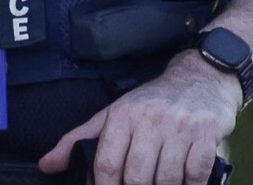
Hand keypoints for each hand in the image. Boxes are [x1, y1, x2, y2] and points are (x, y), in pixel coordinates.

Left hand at [40, 53, 238, 184]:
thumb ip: (78, 140)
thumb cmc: (150, 103)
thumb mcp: (112, 115)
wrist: (199, 78)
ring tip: (159, 183)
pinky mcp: (206, 134)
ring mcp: (179, 128)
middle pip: (136, 177)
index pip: (106, 164)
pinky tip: (185, 182)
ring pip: (167, 180)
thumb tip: (46, 165)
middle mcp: (149, 120)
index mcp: (121, 116)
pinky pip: (196, 175)